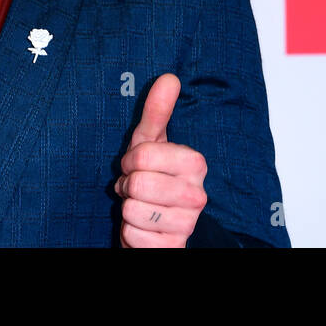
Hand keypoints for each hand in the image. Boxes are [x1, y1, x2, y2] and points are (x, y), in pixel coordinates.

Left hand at [115, 73, 207, 246]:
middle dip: (128, 186)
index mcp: (196, 164)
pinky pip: (132, 236)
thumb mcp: (150, 142)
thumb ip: (158, 111)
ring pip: (132, 211)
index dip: (130, 161)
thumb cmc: (151, 179)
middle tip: (136, 188)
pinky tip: (142, 228)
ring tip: (139, 206)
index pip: (143, 155)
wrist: (155, 226)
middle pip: (137, 183)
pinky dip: (129, 234)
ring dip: (127, 209)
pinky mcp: (173, 248)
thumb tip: (169, 77)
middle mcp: (198, 196)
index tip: (135, 165)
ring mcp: (187, 225)